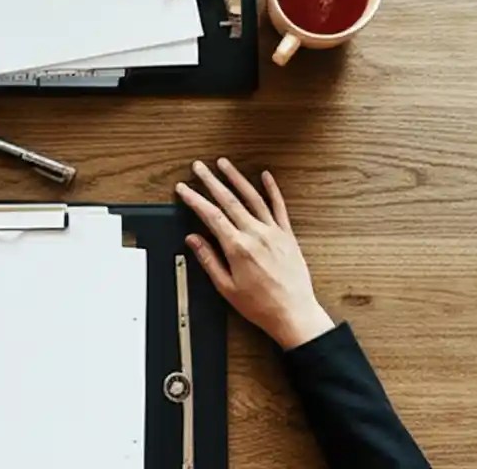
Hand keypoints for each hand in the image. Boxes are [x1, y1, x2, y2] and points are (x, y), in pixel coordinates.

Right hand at [177, 159, 334, 349]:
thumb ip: (209, 260)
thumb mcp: (226, 287)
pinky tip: (266, 176)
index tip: (184, 189)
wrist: (293, 313)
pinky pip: (279, 207)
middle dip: (211, 181)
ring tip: (224, 164)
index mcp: (238, 248)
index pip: (211, 215)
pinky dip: (272, 189)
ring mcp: (273, 232)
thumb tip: (193, 240)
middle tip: (199, 167)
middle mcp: (256, 235)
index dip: (195, 199)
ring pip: (252, 197)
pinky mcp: (287, 235)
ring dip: (236, 178)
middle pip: (229, 200)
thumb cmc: (261, 305)